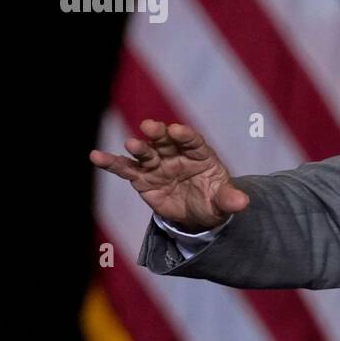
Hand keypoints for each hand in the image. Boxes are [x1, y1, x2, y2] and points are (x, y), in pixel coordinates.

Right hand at [89, 119, 248, 231]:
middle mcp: (177, 155)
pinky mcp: (142, 178)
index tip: (178, 131)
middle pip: (166, 141)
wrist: (198, 214)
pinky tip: (96, 156)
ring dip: (138, 147)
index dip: (185, 135)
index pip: (193, 141)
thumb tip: (243, 202)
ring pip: (146, 153)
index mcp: (200, 155)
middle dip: (159, 134)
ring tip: (130, 144)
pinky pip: (126, 169)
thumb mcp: (224, 202)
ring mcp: (158, 165)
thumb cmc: (214, 200)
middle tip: (150, 127)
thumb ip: (230, 199)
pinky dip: (111, 162)